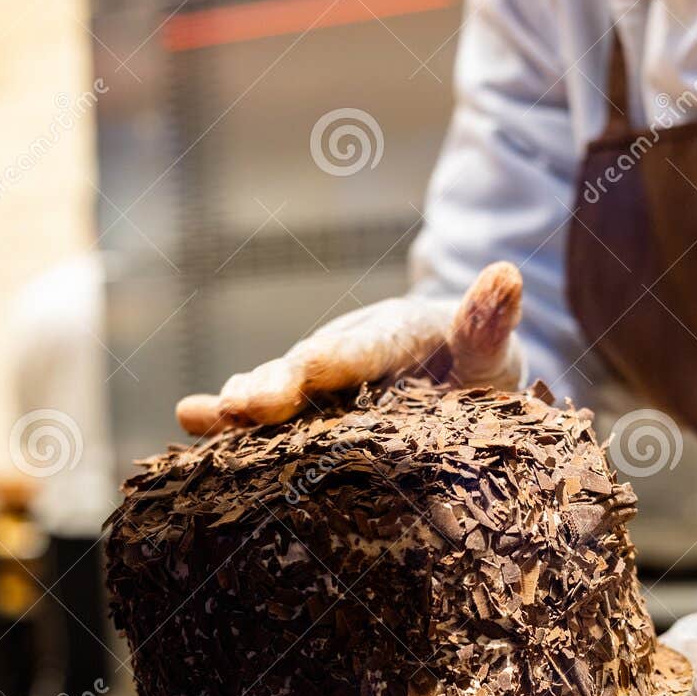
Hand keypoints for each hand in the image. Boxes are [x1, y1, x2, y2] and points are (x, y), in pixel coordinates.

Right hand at [176, 263, 524, 435]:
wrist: (458, 372)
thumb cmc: (479, 364)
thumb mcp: (494, 349)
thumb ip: (490, 323)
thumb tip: (507, 273)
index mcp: (400, 332)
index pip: (373, 345)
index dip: (343, 359)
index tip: (315, 369)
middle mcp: (349, 346)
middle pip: (312, 364)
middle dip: (279, 384)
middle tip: (249, 405)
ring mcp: (319, 373)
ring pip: (279, 383)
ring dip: (247, 399)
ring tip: (216, 416)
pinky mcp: (302, 400)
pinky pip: (265, 405)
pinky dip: (229, 414)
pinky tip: (189, 421)